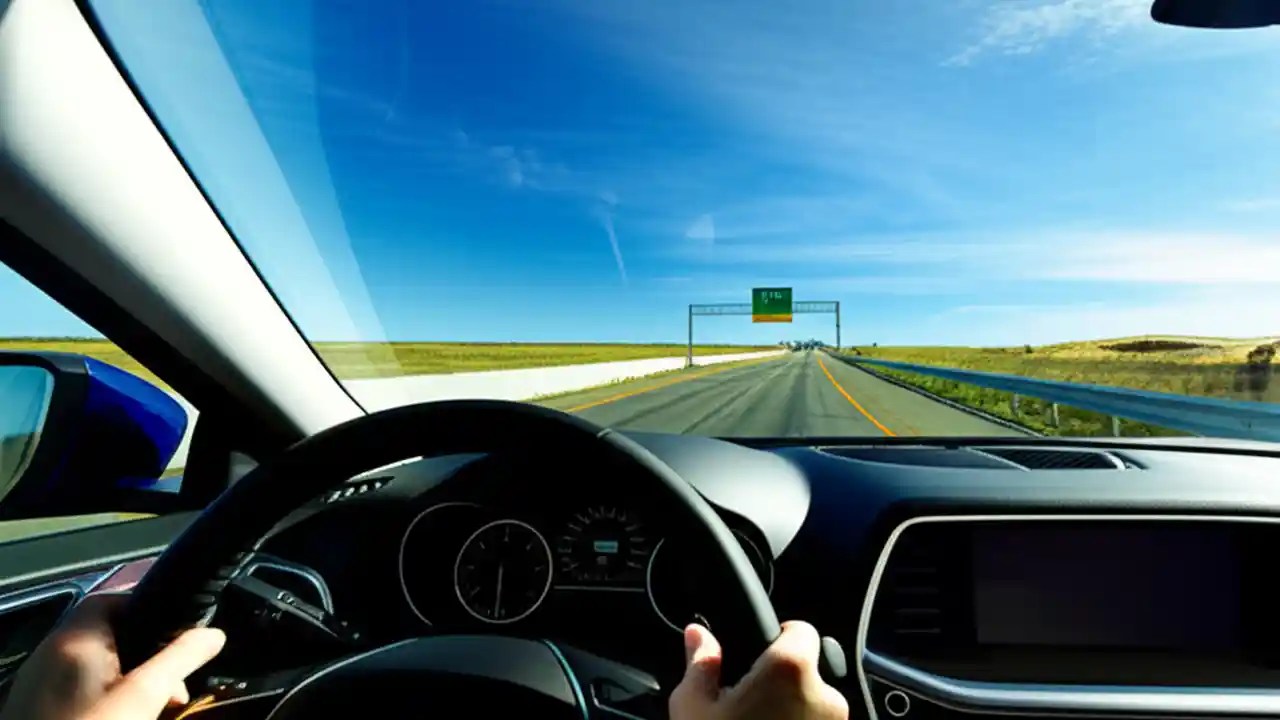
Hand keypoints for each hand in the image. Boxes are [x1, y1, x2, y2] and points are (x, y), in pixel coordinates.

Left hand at [0, 593, 225, 719]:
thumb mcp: (145, 696)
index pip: (113, 599)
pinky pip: (78, 689)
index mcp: (73, 639)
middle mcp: (48, 654)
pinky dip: (105, 695)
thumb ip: (182, 658)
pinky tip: (122, 717)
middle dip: (146, 654)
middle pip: (106, 635)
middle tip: (172, 687)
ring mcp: (37, 685)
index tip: (179, 640)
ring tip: (153, 707)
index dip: (150, 611)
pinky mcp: (35, 710)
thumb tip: (214, 634)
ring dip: (128, 679)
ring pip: (94, 665)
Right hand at [670, 621, 847, 719]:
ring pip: (815, 702)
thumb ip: (701, 663)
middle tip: (750, 703)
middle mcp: (826, 696)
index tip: (760, 654)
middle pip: (807, 669)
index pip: (801, 629)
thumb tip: (697, 634)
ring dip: (794, 708)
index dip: (779, 636)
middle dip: (782, 681)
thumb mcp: (695, 707)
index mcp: (790, 671)